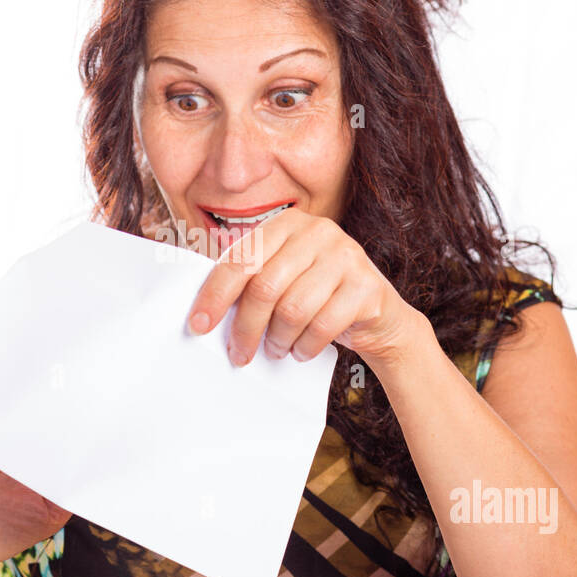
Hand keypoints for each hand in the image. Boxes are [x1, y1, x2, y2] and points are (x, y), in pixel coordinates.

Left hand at [185, 207, 424, 370]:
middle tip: (239, 353)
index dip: (215, 295)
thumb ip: (251, 281)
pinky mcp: (366, 286)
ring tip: (276, 349)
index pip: (241, 260)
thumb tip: (204, 311)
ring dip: (278, 339)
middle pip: (265, 287)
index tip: (199, 325)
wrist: (377, 316)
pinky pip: (322, 326)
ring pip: (292, 310)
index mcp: (288, 223)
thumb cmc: (318, 297)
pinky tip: (301, 349)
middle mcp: (318, 231)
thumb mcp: (283, 277)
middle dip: (246, 328)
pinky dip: (305, 346)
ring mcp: (346, 256)